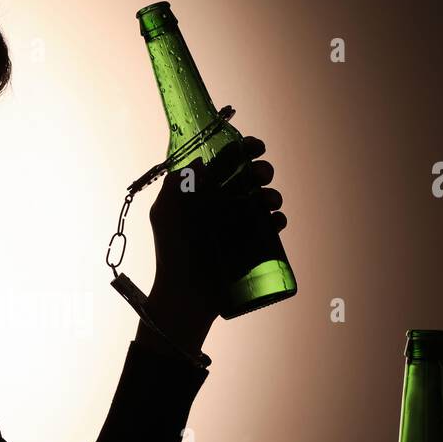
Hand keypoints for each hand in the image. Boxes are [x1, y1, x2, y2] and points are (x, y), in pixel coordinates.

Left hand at [147, 136, 285, 326]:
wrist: (186, 295)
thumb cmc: (171, 253)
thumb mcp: (164, 214)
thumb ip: (176, 184)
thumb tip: (199, 161)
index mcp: (202, 192)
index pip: (226, 163)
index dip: (243, 150)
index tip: (255, 146)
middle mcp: (222, 205)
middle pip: (249, 178)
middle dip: (261, 171)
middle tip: (261, 176)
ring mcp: (238, 225)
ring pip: (264, 200)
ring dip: (273, 194)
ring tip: (269, 202)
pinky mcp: (251, 247)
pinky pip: (271, 227)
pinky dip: (278, 220)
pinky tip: (276, 221)